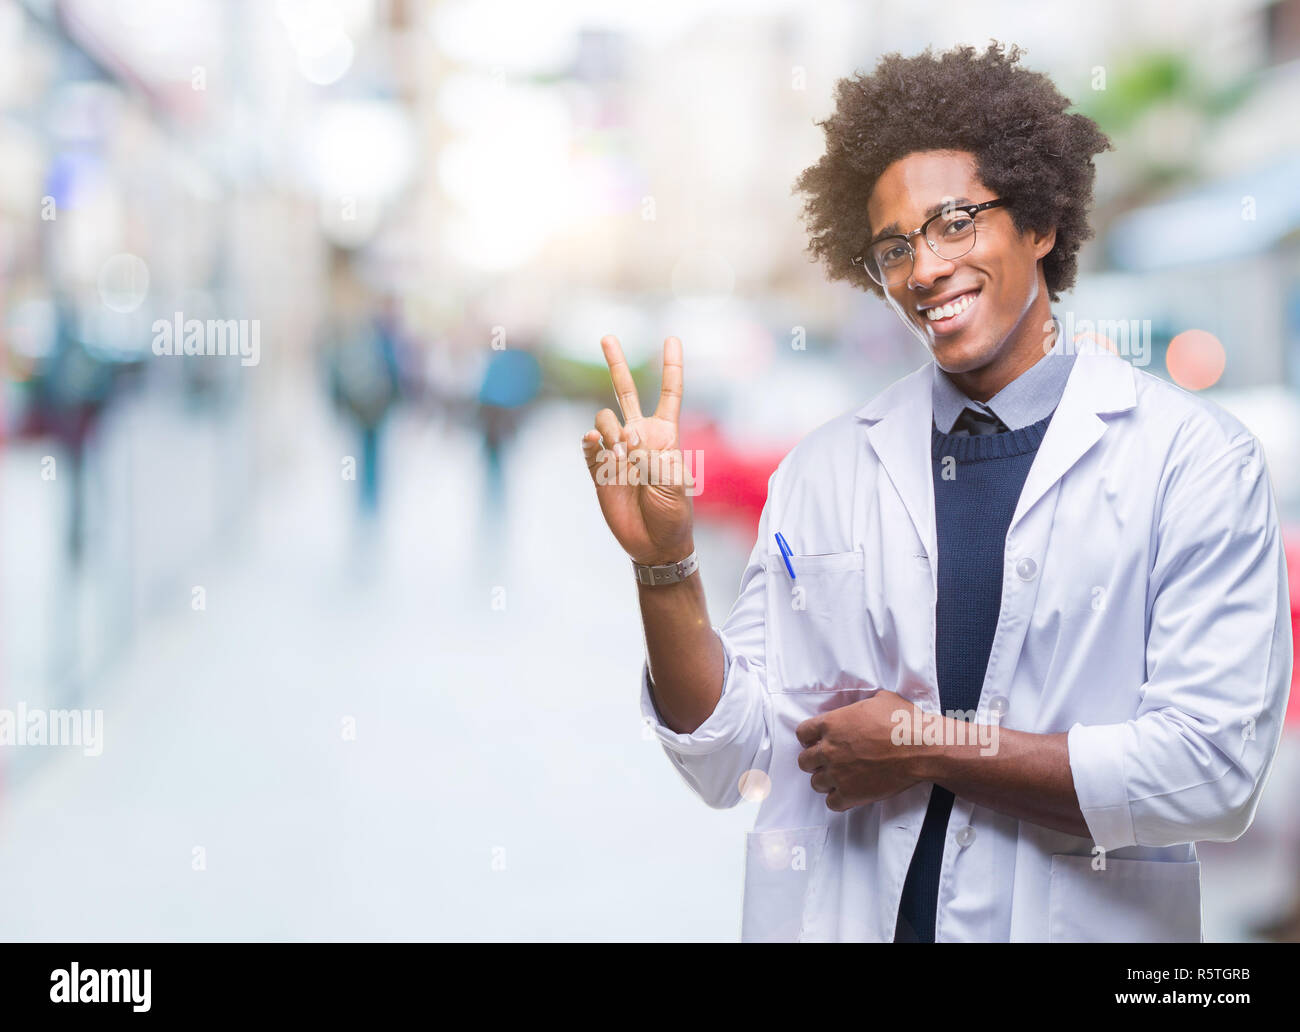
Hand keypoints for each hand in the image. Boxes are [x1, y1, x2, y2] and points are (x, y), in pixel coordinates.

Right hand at [581, 335, 694, 565]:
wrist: (654, 544)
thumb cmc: (673, 514)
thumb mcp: (673, 482)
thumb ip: (651, 455)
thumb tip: (625, 436)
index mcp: (665, 436)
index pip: (669, 394)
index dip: (671, 367)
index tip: (672, 338)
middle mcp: (639, 437)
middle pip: (626, 392)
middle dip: (617, 363)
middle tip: (606, 337)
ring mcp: (617, 451)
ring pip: (604, 419)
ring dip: (610, 430)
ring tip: (621, 457)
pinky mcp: (598, 470)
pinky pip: (588, 445)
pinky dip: (590, 441)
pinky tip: (596, 444)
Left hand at [796, 691, 926, 811]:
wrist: (921, 748)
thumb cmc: (903, 721)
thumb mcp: (879, 700)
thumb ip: (860, 706)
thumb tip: (863, 709)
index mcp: (831, 724)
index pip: (802, 733)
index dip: (809, 738)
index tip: (816, 741)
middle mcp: (829, 749)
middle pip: (805, 760)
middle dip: (815, 761)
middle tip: (829, 761)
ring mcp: (838, 773)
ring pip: (816, 783)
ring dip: (826, 781)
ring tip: (841, 778)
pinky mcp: (851, 794)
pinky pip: (832, 803)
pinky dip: (838, 799)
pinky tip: (848, 793)